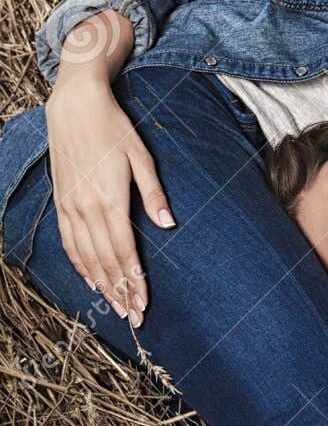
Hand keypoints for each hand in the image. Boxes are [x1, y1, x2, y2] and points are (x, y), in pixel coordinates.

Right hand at [44, 76, 174, 322]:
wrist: (75, 107)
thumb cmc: (114, 129)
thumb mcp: (141, 157)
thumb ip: (153, 194)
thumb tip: (168, 224)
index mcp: (110, 199)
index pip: (124, 251)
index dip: (134, 280)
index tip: (145, 303)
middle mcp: (87, 208)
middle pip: (105, 261)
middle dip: (121, 292)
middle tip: (135, 317)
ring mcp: (70, 206)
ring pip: (85, 257)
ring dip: (101, 285)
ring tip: (116, 307)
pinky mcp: (61, 202)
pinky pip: (68, 242)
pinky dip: (79, 265)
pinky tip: (90, 279)